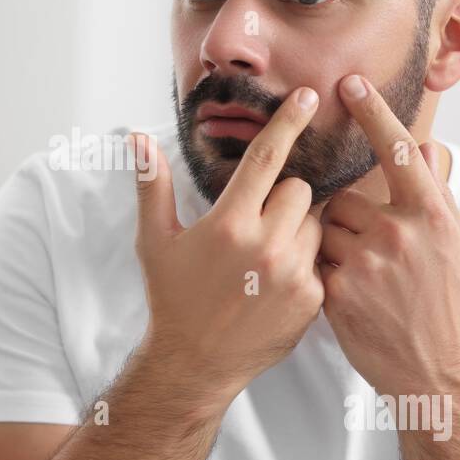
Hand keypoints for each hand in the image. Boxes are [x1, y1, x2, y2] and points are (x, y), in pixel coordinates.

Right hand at [132, 87, 324, 406]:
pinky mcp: (311, 299)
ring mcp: (292, 273)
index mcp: (228, 223)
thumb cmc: (172, 298)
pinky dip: (304, 263)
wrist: (195, 363)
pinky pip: (321, 260)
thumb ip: (153, 186)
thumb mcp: (156, 241)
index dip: (288, 122)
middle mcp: (265, 244)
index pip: (267, 158)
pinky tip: (276, 282)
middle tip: (258, 222)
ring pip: (315, 224)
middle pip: (299, 190)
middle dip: (282, 198)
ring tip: (266, 256)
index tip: (308, 96)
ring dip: (297, 229)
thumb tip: (138, 138)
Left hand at [318, 74, 459, 398]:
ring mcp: (366, 262)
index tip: (351, 82)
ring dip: (333, 248)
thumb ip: (435, 194)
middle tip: (371, 256)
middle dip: (347, 222)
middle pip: (344, 199)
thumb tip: (423, 147)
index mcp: (432, 215)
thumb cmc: (449, 305)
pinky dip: (325, 274)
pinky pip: (315, 262)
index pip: (396, 150)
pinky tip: (352, 298)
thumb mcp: (456, 246)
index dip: (372, 113)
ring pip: (325, 229)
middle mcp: (399, 232)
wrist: (435, 371)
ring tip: (364, 280)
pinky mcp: (337, 291)